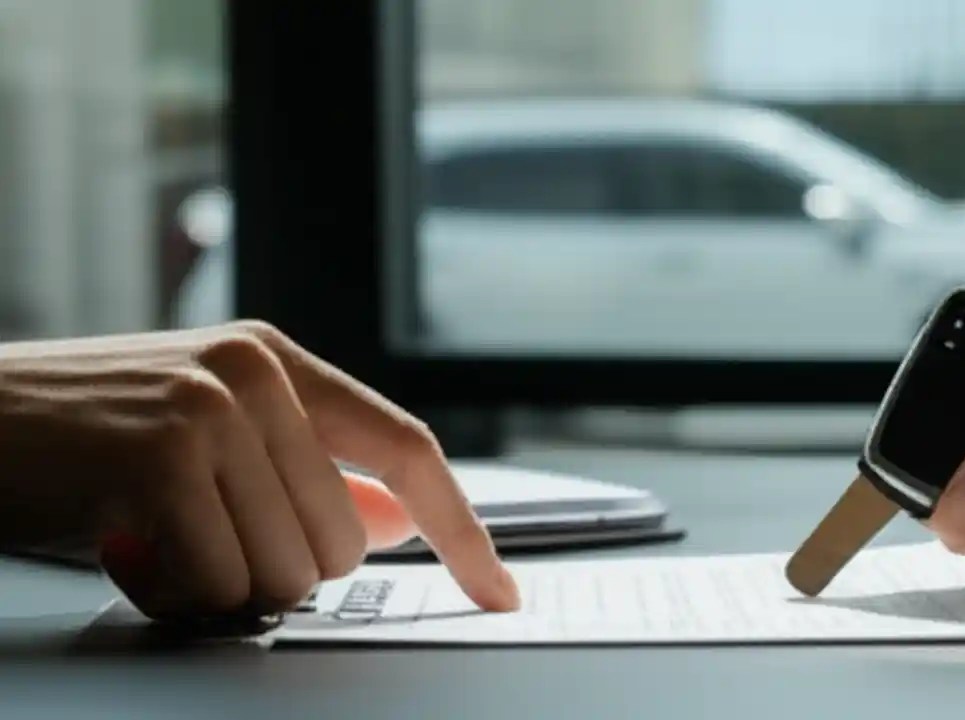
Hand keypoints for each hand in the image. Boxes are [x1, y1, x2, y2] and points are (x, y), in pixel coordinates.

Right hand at [0, 321, 518, 617]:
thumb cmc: (88, 441)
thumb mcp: (211, 438)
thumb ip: (309, 472)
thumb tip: (397, 518)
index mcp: (278, 360)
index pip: (406, 446)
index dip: (462, 526)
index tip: (499, 585)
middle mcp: (254, 371)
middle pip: (346, 538)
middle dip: (281, 569)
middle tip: (202, 540)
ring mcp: (208, 407)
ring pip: (290, 571)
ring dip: (224, 583)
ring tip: (160, 537)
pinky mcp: (159, 457)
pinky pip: (221, 584)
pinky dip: (177, 593)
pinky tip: (129, 547)